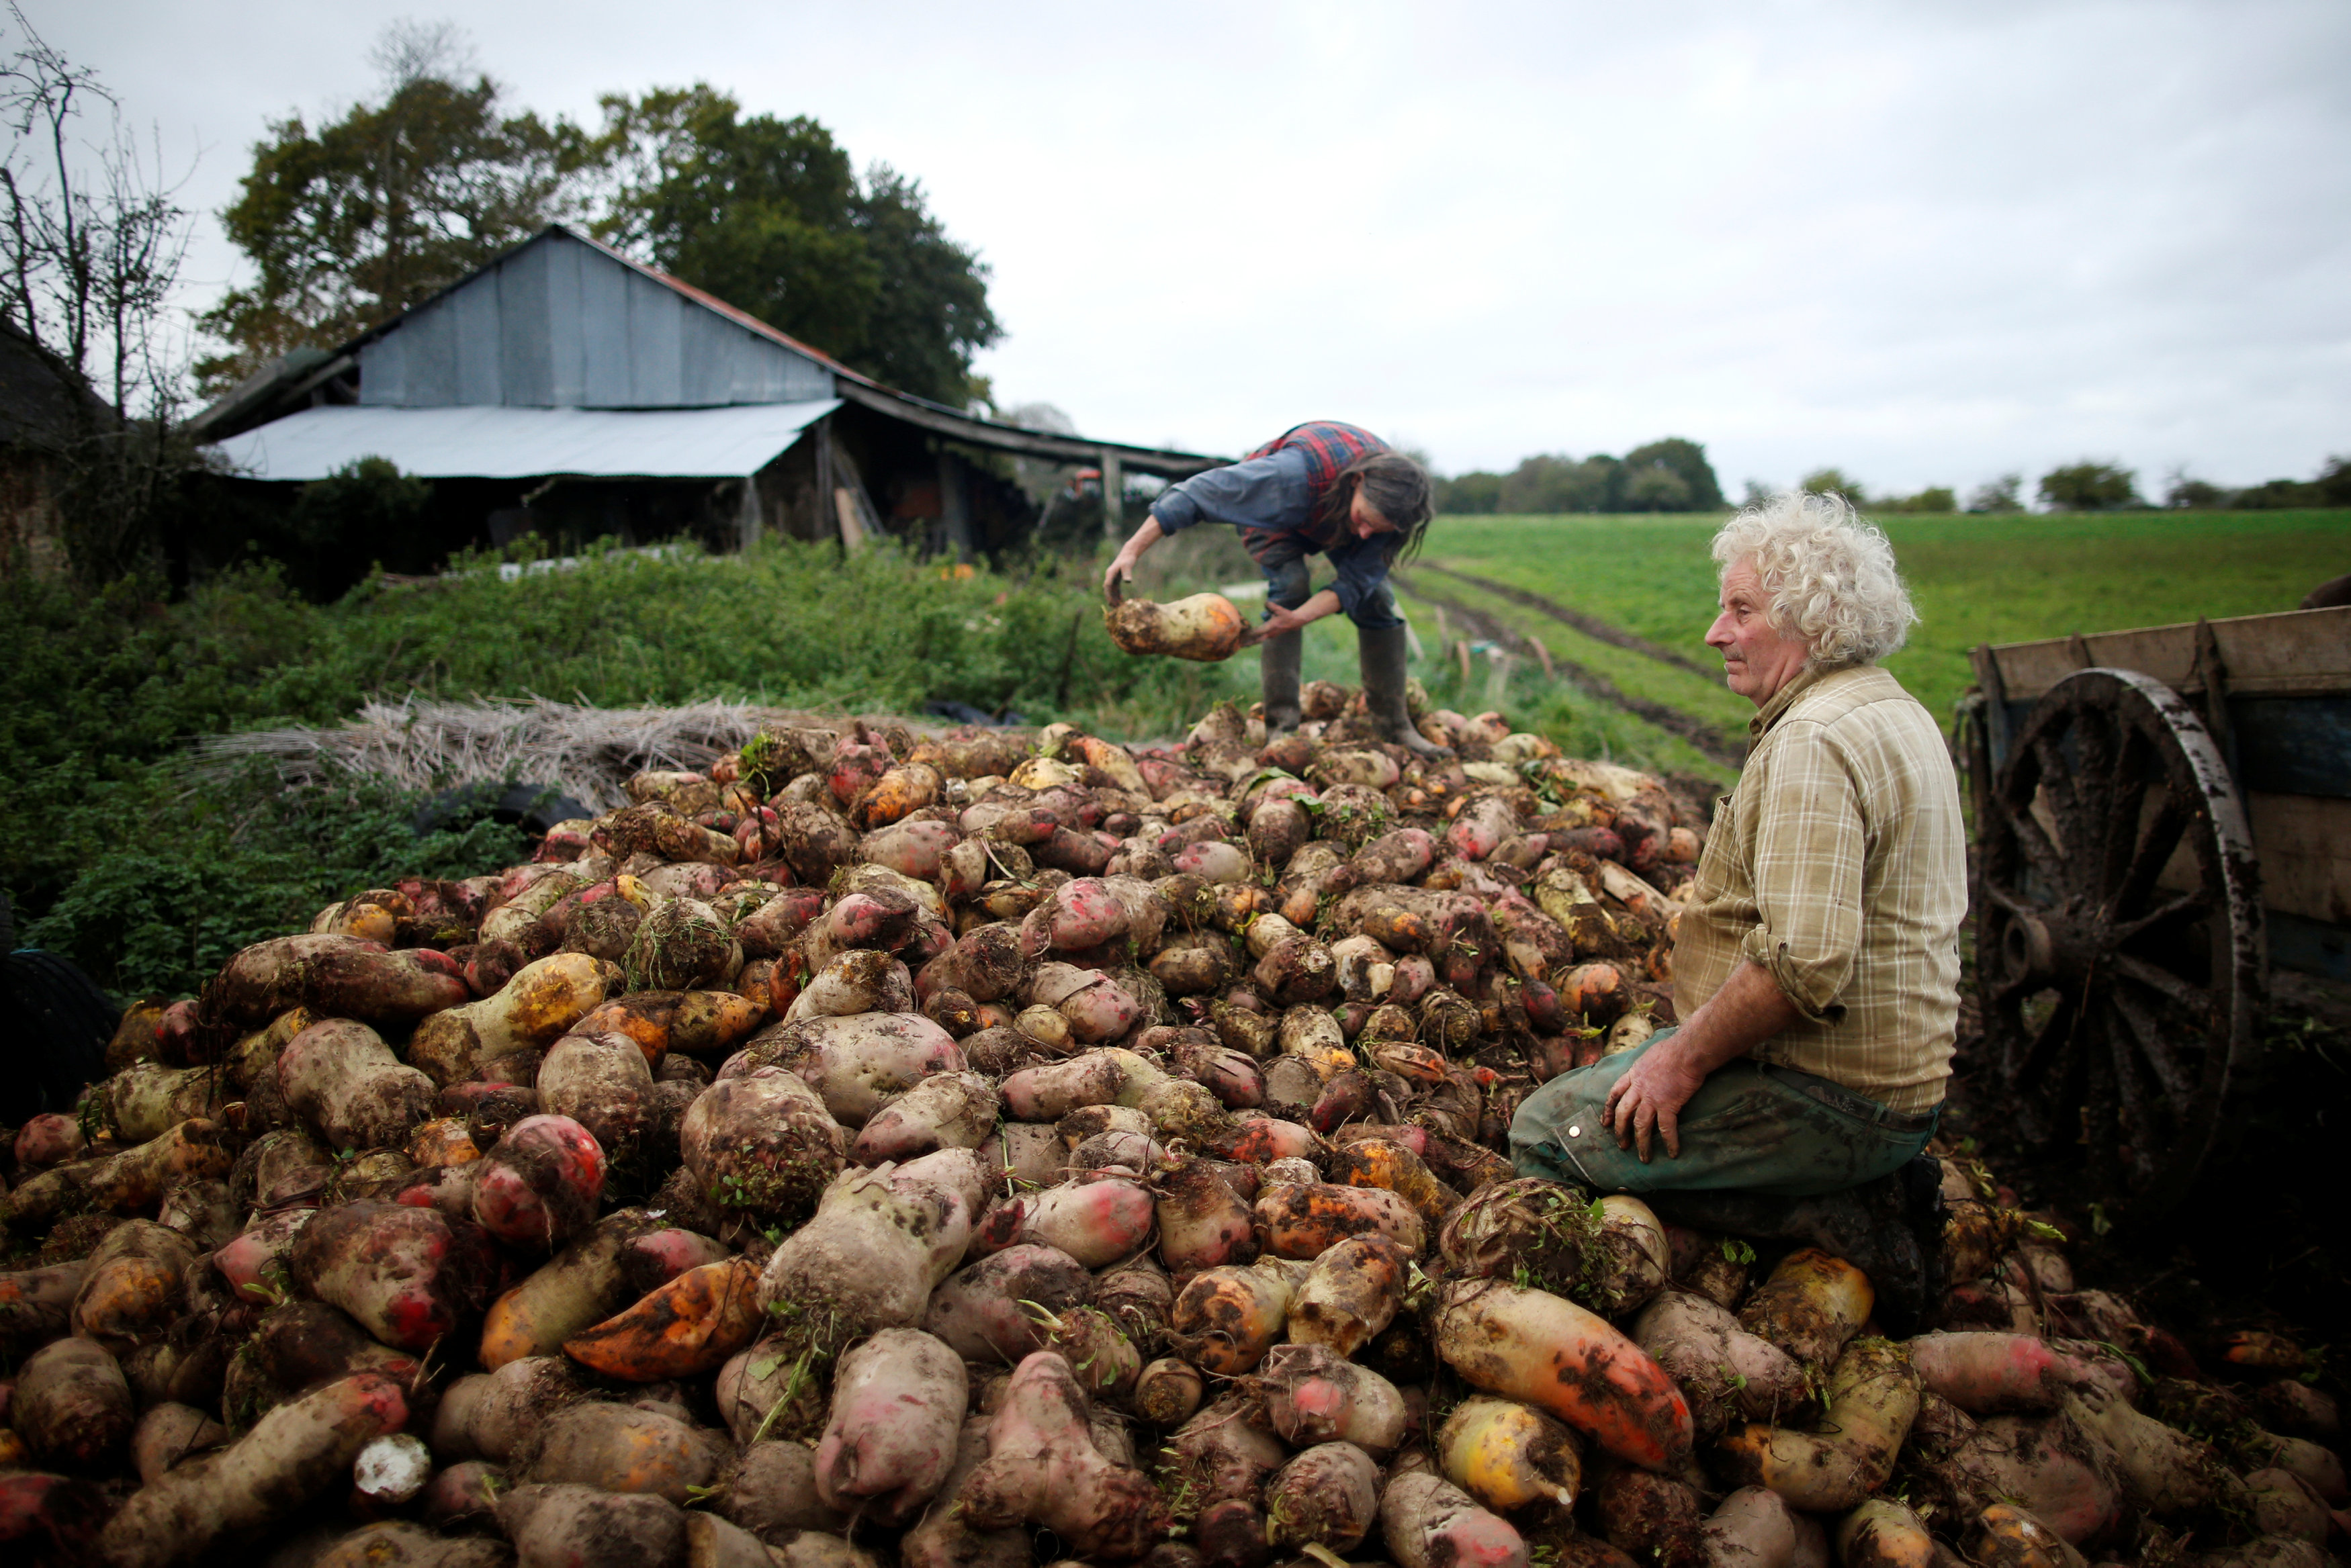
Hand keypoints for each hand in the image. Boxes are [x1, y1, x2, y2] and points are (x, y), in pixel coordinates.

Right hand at [1102, 554, 1136, 602]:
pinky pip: (1115, 588)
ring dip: (1114, 597)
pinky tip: (1121, 599)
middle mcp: (1109, 576)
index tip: (1111, 602)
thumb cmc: (1128, 559)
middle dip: (1110, 598)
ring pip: (1111, 590)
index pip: (1107, 586)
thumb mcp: (1127, 566)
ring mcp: (1112, 577)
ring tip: (1118, 606)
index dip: (1108, 595)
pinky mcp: (1116, 578)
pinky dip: (1117, 594)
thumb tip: (1128, 582)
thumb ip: (1127, 573)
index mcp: (1110, 573)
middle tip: (1114, 607)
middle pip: (1108, 589)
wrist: (1128, 554)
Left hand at [1239, 602, 1307, 647]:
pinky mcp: (1269, 636)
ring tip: (1239, 645)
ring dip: (1249, 642)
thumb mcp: (1279, 609)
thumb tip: (1265, 603)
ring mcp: (1269, 636)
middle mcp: (1269, 633)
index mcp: (1271, 627)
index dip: (1250, 633)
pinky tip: (1246, 641)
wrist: (1294, 622)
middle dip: (1247, 642)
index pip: (1258, 632)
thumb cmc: (1286, 615)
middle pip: (1256, 640)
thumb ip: (1271, 605)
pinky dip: (1253, 640)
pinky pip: (1259, 639)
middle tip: (1237, 645)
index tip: (1242, 635)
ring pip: (1257, 641)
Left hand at [1603, 1034, 1708, 1161]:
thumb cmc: (1674, 1048)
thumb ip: (1647, 1064)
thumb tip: (1650, 1064)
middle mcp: (1639, 1088)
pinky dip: (1670, 1142)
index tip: (1605, 1122)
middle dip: (1620, 1131)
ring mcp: (1652, 1098)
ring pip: (1641, 1125)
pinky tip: (1673, 1153)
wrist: (1686, 1051)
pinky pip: (1666, 1129)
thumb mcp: (1651, 1054)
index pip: (1615, 1093)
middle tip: (1622, 1145)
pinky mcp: (1668, 1105)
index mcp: (1634, 1074)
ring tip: (1644, 1157)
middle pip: (1623, 1113)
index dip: (1609, 1109)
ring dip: (1642, 1143)